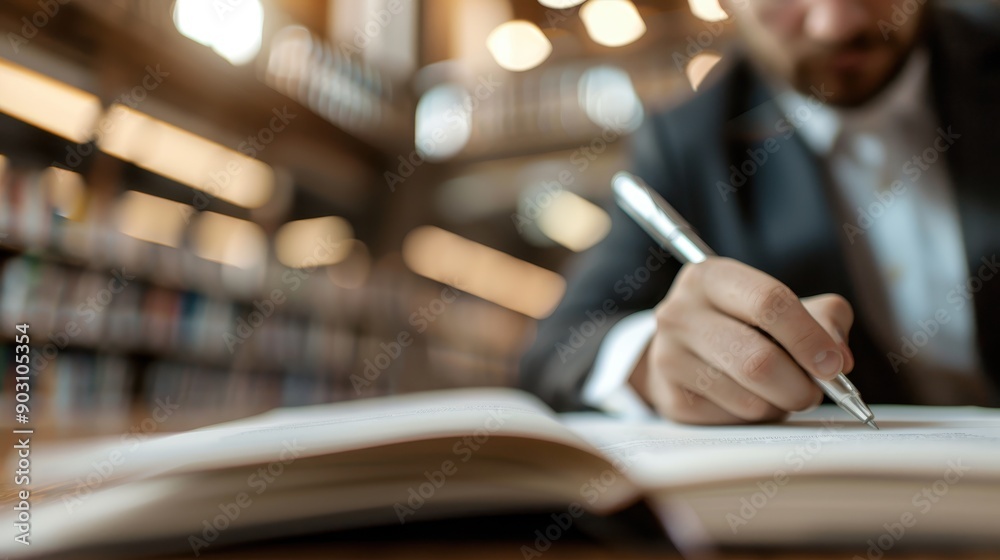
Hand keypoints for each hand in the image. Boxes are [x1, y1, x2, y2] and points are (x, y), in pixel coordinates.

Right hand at [631, 257, 854, 423]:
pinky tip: (748, 398)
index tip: (834, 365)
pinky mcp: (672, 398)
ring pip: (749, 399)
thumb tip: (839, 361)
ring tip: (777, 390)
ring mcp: (669, 357)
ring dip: (779, 404)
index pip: (768, 302)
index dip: (808, 337)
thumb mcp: (785, 304)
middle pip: (758, 361)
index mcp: (710, 278)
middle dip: (800, 386)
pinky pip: (732, 420)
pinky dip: (754, 417)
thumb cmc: (744, 323)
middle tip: (814, 391)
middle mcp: (680, 314)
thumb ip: (824, 319)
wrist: (684, 348)